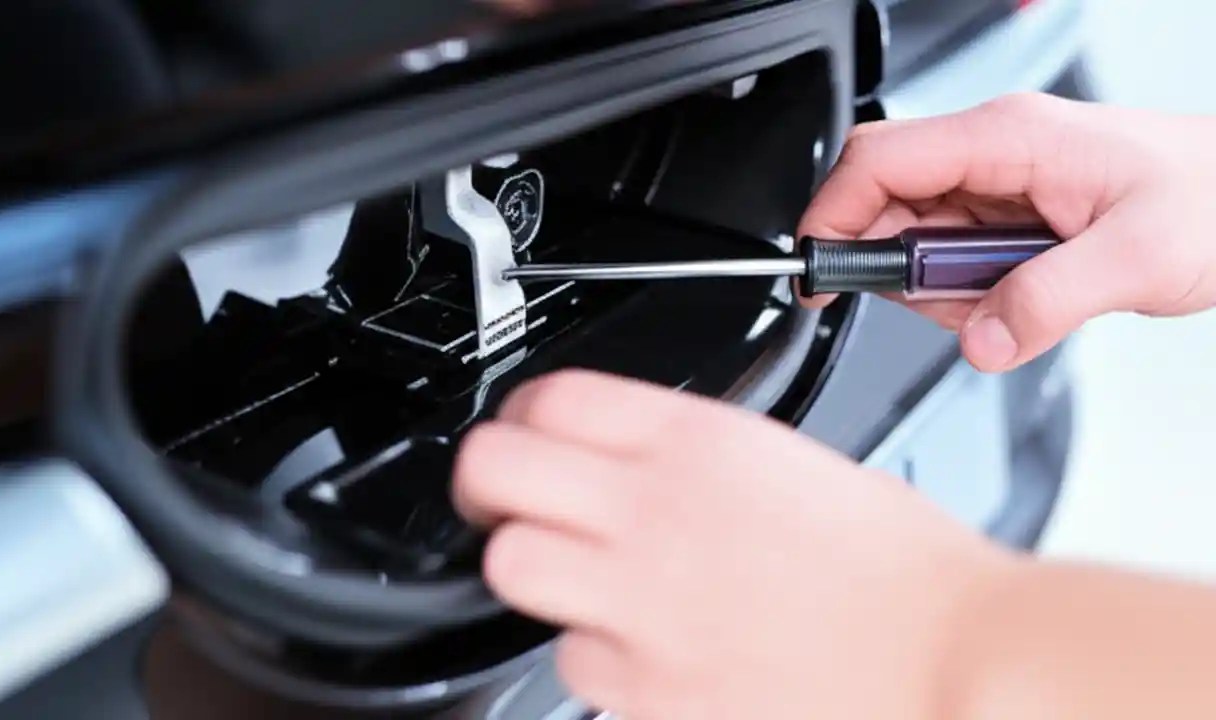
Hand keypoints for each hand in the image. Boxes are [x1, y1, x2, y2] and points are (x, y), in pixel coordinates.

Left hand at [454, 370, 1018, 718]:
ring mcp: (642, 605)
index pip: (548, 398)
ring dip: (534, 570)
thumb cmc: (906, 571)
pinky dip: (595, 656)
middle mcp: (655, 513)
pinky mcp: (648, 691)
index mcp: (700, 442)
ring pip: (512, 568)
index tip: (524, 434)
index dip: (521, 414)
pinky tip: (644, 650)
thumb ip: (699, 456)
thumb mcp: (797, 464)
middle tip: (504, 499)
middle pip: (494, 472)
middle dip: (486, 483)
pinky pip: (573, 663)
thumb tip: (643, 462)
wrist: (958, 664)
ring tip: (578, 580)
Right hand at [799, 93, 1215, 371]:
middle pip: (883, 200)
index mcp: (1009, 137)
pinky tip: (1013, 296)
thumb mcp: (1139, 258)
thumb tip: (982, 340)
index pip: (879, 160)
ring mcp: (996, 181)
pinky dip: (962, 292)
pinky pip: (947, 255)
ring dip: (937, 286)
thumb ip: (1049, 302)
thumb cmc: (1214, 198)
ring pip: (911, 235)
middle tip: (951, 302)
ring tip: (1005, 300)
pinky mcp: (1004, 211)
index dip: (832, 214)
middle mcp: (993, 151)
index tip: (819, 269)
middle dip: (896, 265)